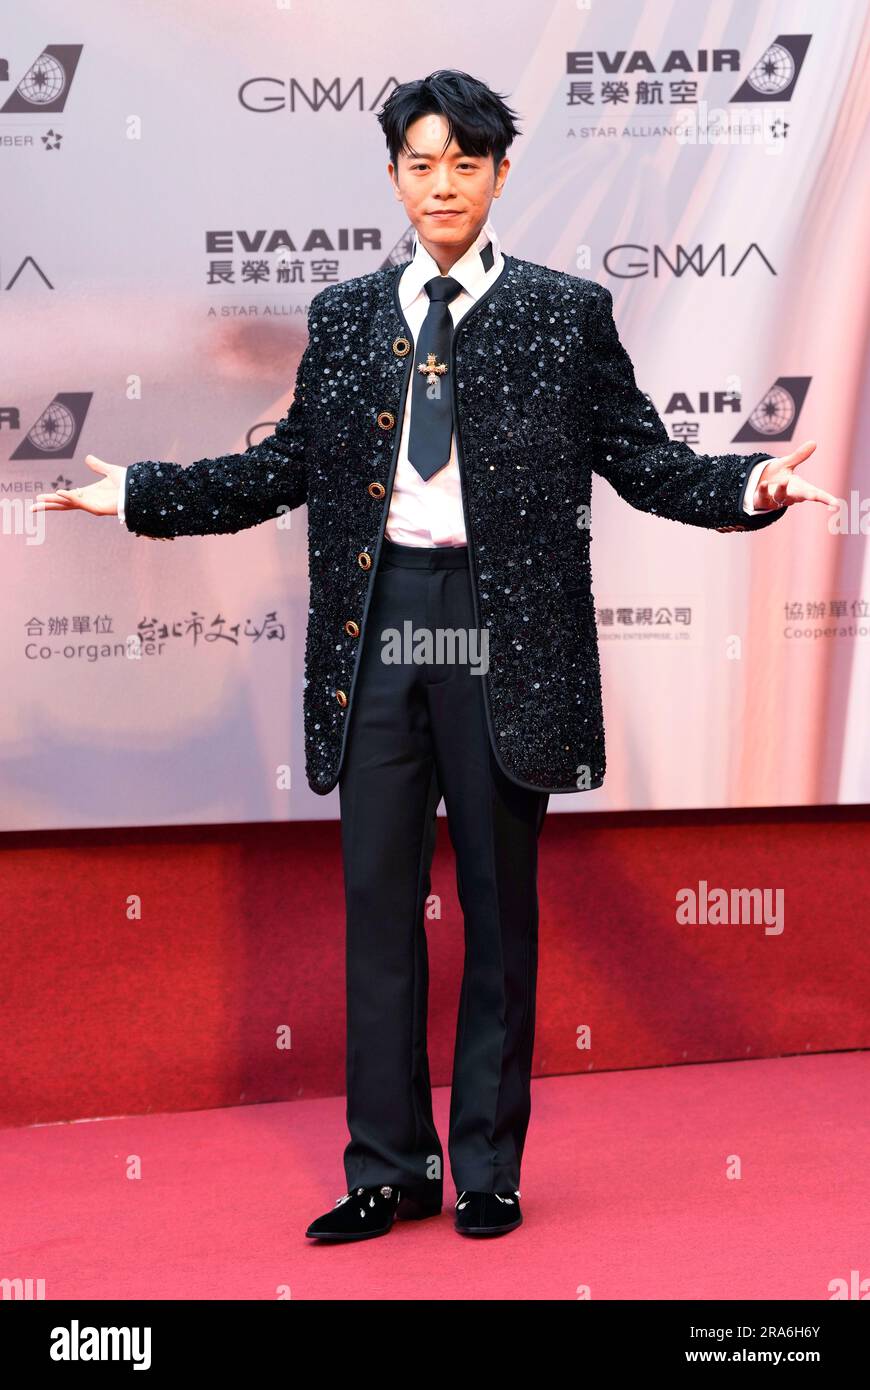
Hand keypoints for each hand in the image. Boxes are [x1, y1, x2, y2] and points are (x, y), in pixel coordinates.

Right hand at [30, 454, 124, 515]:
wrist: (138, 489)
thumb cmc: (126, 483)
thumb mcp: (108, 471)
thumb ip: (97, 466)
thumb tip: (87, 458)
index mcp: (87, 493)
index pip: (66, 497)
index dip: (53, 497)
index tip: (39, 497)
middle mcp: (87, 500)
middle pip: (63, 504)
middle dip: (48, 505)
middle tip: (32, 508)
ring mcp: (92, 505)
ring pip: (68, 504)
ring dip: (54, 501)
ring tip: (39, 501)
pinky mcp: (98, 508)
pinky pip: (80, 502)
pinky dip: (69, 497)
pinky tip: (59, 493)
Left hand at [716, 439, 837, 531]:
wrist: (756, 485)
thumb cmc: (776, 477)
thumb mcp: (787, 464)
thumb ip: (799, 456)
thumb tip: (813, 442)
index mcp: (800, 488)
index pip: (816, 493)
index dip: (826, 498)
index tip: (836, 503)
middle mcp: (790, 496)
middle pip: (800, 497)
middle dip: (806, 495)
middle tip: (812, 495)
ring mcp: (776, 499)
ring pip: (781, 497)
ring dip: (783, 490)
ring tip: (784, 480)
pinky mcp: (763, 500)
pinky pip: (763, 495)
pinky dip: (764, 490)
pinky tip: (764, 484)